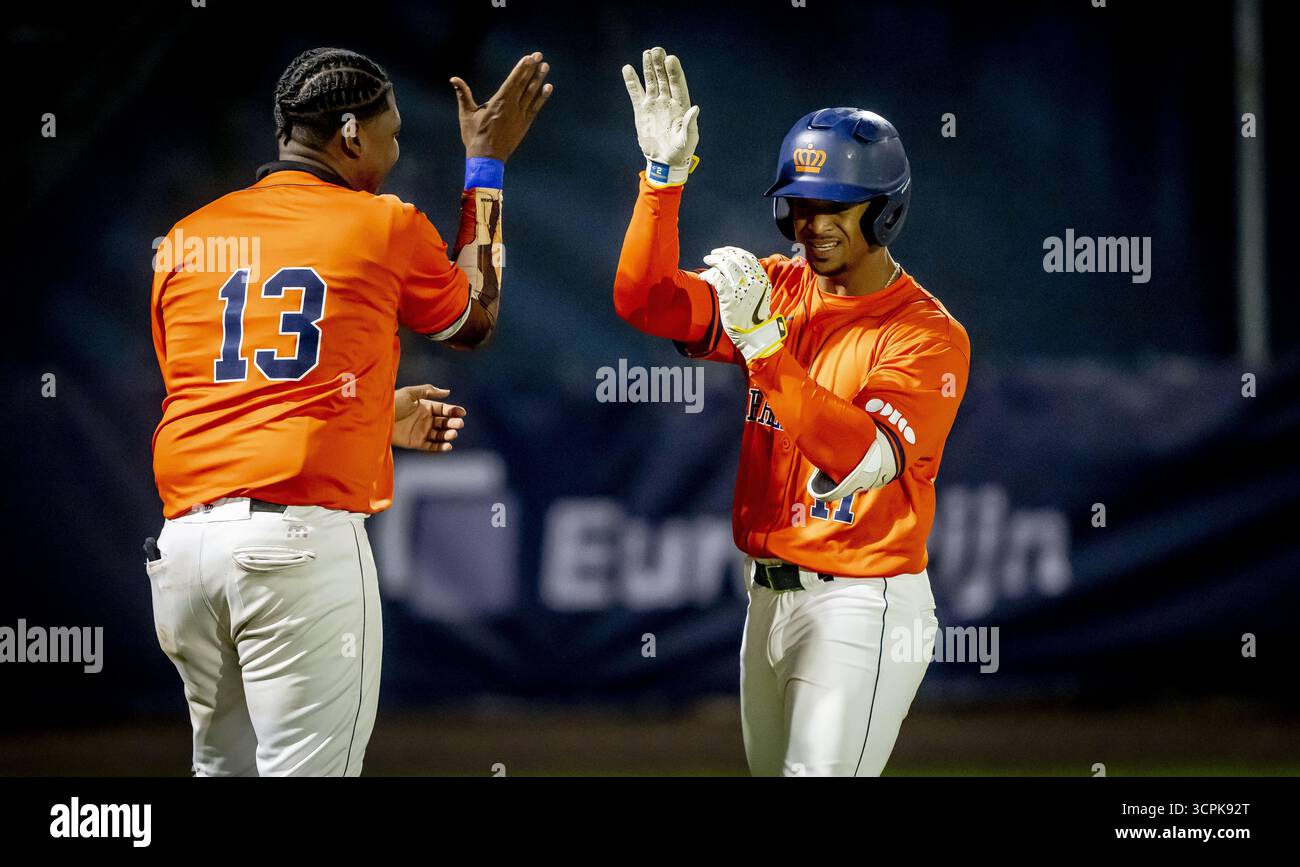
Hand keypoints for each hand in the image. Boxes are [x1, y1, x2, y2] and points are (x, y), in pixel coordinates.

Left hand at [392, 384, 466, 451]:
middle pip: (444, 422)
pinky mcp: (416, 443)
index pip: (444, 409)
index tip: (462, 413)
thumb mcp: (410, 393)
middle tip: (459, 424)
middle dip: (453, 423)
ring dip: (448, 435)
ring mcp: (421, 431)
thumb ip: (428, 391)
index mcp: (426, 407)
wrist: (376, 417)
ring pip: (440, 435)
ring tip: (453, 434)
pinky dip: (440, 447)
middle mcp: (425, 419)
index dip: (453, 411)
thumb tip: (448, 392)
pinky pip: (431, 446)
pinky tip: (448, 446)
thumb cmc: (392, 402)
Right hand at [450, 51, 553, 161]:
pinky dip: (542, 97)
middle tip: (539, 55)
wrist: (487, 159)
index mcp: (498, 102)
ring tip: (545, 66)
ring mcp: (520, 116)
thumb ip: (463, 94)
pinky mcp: (525, 124)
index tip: (529, 57)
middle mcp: (512, 107)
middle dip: (532, 69)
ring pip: (532, 94)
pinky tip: (548, 87)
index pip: (512, 81)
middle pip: (524, 84)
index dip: (521, 68)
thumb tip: (453, 79)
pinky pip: (535, 108)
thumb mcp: (466, 114)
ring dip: (539, 79)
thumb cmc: (474, 136)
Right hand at [621, 47, 699, 185]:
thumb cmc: (681, 151)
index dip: (674, 72)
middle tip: (657, 50)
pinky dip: (632, 82)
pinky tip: (627, 69)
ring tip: (646, 53)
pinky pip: (636, 93)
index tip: (671, 59)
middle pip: (664, 79)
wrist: (665, 161)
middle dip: (660, 65)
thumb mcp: (688, 140)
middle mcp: (667, 101)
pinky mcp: (642, 111)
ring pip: (651, 82)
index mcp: (681, 106)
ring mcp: (654, 104)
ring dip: (648, 68)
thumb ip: (690, 124)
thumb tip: (695, 108)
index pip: (678, 84)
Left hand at [700, 247, 786, 363]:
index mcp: (762, 279)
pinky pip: (716, 278)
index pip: (748, 257)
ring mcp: (741, 288)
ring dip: (713, 260)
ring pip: (725, 265)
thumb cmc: (753, 317)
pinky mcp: (729, 296)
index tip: (725, 251)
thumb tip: (737, 271)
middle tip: (712, 255)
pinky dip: (708, 275)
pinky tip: (703, 276)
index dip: (734, 251)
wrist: (752, 334)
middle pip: (735, 258)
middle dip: (721, 254)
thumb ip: (752, 283)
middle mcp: (753, 281)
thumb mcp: (759, 297)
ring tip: (707, 260)